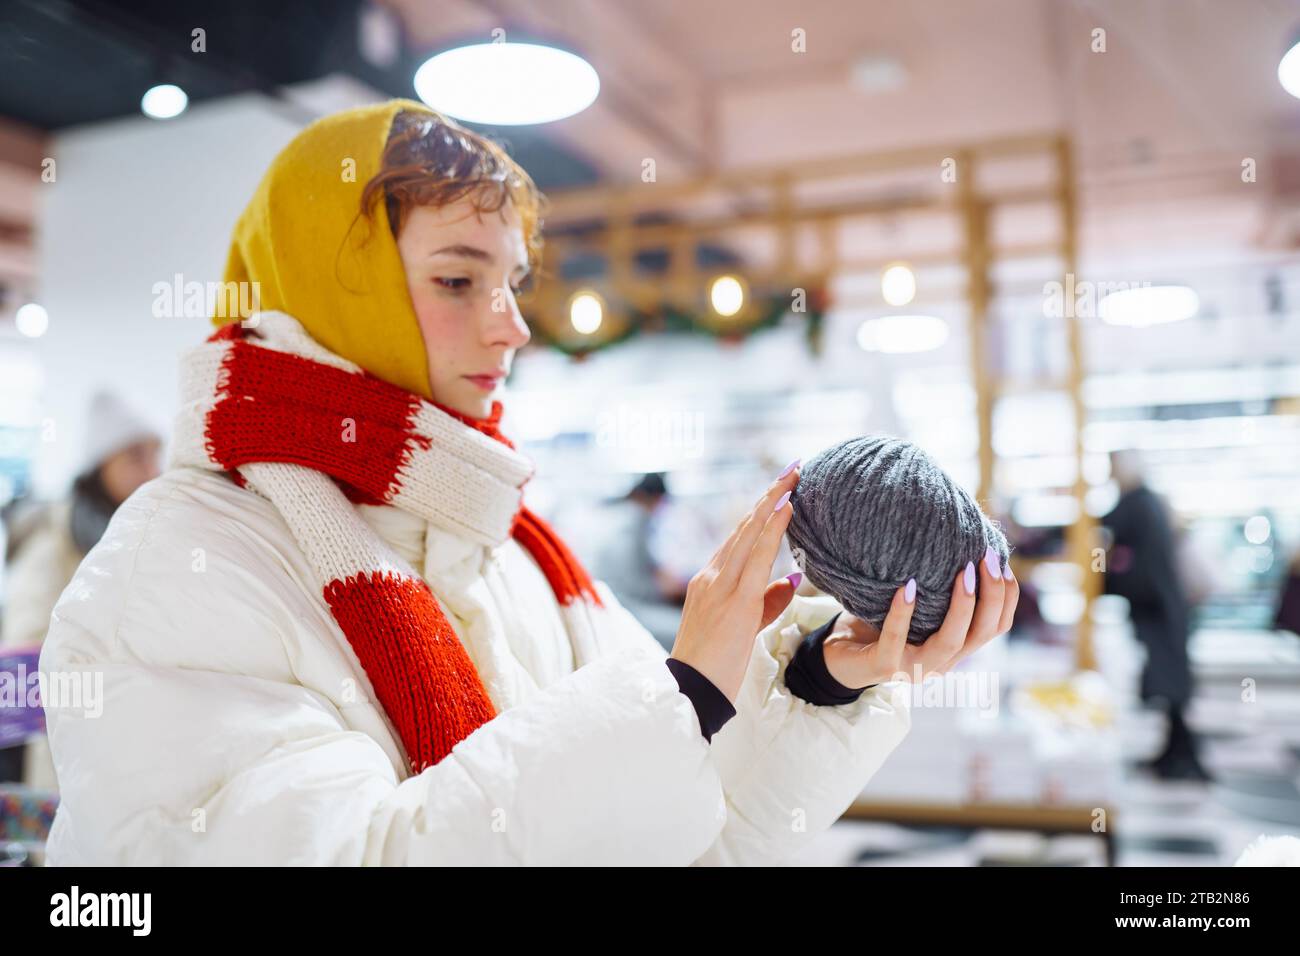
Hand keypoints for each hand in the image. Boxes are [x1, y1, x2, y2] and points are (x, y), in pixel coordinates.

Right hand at [670, 464, 801, 702]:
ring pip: (749, 533)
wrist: (691, 691)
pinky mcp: (733, 600)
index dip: (761, 510)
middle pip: (745, 526)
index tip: (781, 487)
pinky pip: (756, 556)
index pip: (740, 538)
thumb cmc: (715, 664)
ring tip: (793, 476)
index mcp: (711, 581)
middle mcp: (711, 575)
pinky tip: (786, 507)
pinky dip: (772, 528)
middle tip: (793, 467)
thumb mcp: (744, 626)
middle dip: (770, 494)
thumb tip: (793, 579)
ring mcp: (719, 585)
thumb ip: (767, 601)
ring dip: (773, 501)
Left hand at [822, 551, 1020, 687]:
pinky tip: (907, 588)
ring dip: (961, 605)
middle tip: (987, 559)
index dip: (1006, 598)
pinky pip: (896, 639)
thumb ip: (937, 590)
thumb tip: (958, 544)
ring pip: (951, 641)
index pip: (995, 628)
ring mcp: (914, 668)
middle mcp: (941, 662)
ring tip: (962, 571)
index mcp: (954, 649)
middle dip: (991, 595)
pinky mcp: (884, 667)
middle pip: (982, 633)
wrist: (838, 657)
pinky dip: (903, 613)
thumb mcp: (917, 607)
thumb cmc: (878, 625)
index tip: (1002, 564)